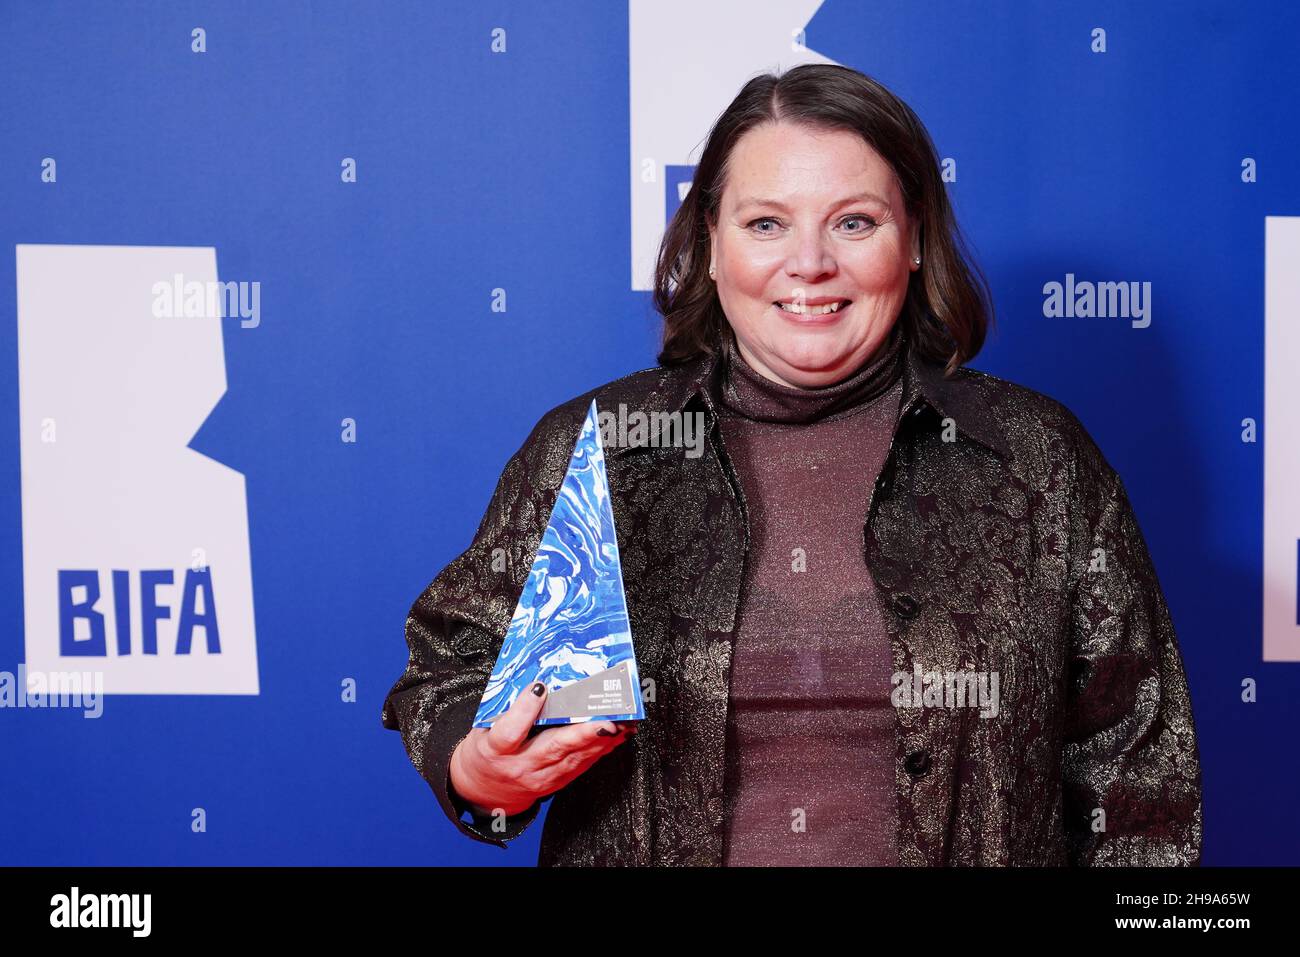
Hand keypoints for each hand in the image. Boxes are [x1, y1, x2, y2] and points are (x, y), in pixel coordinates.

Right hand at [449, 681, 637, 817]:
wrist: (485, 790)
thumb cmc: (486, 752)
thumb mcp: (484, 728)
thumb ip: (507, 708)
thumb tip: (536, 682)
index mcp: (496, 749)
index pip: (509, 732)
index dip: (525, 710)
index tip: (539, 688)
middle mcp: (521, 766)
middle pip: (553, 749)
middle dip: (583, 734)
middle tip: (606, 720)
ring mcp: (540, 778)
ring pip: (574, 758)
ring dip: (600, 741)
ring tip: (621, 724)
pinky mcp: (556, 783)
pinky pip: (581, 765)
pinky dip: (600, 749)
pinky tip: (615, 737)